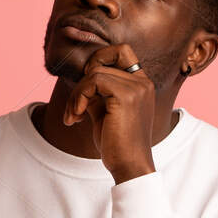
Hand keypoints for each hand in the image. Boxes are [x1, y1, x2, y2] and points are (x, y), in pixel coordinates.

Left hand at [64, 42, 156, 182]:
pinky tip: (78, 116)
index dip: (100, 59)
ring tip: (74, 115)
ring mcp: (137, 87)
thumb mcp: (105, 111)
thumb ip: (98, 92)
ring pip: (94, 71)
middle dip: (84, 75)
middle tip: (79, 99)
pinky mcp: (126, 95)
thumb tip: (81, 78)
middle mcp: (143, 82)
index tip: (87, 86)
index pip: (122, 52)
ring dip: (77, 93)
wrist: (129, 166)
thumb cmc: (117, 144)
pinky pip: (93, 81)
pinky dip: (79, 97)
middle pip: (105, 58)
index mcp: (142, 84)